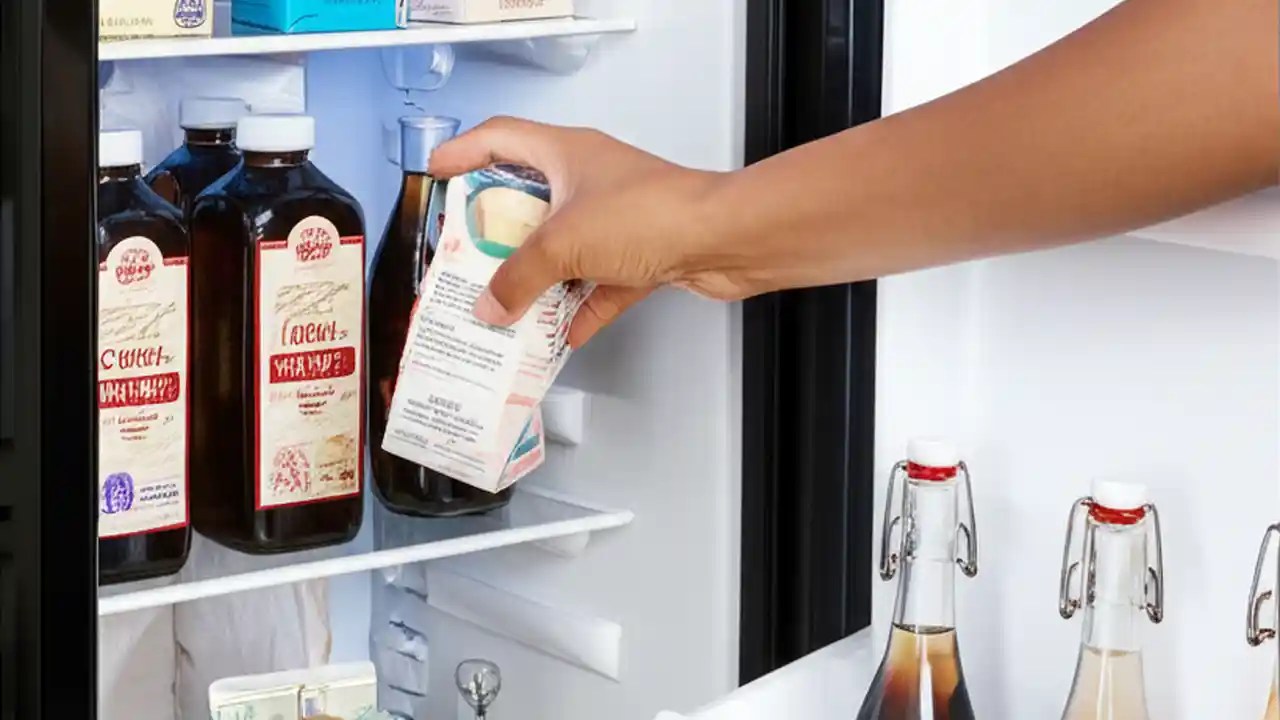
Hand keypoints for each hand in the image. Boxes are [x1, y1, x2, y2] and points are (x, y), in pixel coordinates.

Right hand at [430, 117, 722, 346]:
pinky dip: (578, 310)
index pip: (500, 138)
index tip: (436, 174)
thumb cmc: (654, 212)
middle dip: (496, 235)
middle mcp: (591, 181)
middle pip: (529, 203)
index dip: (463, 152)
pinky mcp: (641, 255)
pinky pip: (598, 287)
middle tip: (465, 260)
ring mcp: (617, 219)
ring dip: (536, 281)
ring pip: (563, 251)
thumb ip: (517, 277)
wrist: (723, 240)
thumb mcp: (564, 244)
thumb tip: (491, 304)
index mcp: (566, 154)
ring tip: (505, 309)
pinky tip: (559, 335)